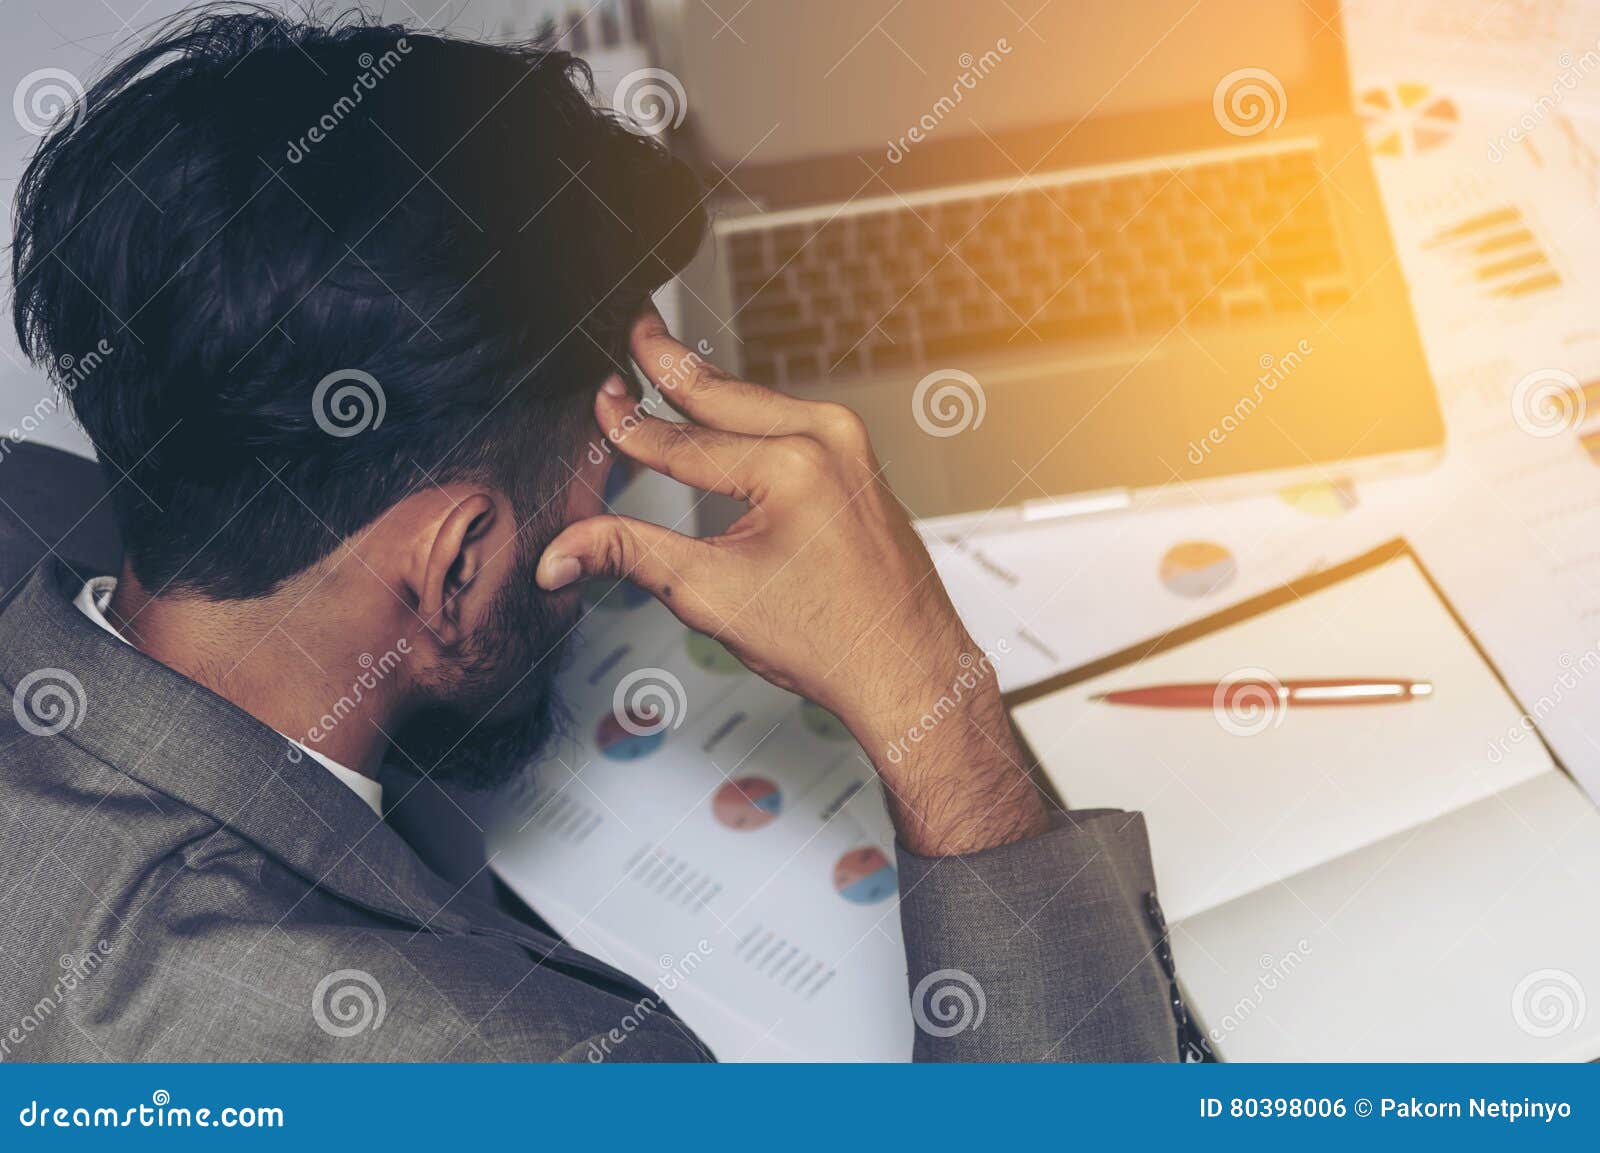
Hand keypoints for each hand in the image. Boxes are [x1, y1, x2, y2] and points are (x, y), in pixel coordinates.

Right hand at [538, 308, 1045, 854]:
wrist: (908, 670)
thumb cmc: (833, 641)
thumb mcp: (710, 595)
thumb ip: (629, 557)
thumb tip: (562, 554)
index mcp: (793, 465)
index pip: (684, 442)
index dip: (631, 426)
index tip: (599, 402)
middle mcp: (829, 439)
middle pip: (724, 396)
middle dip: (672, 364)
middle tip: (637, 328)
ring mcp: (851, 446)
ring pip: (759, 405)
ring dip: (710, 388)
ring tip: (668, 358)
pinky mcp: (861, 461)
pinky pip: (791, 422)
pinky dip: (748, 415)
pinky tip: (725, 411)